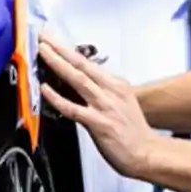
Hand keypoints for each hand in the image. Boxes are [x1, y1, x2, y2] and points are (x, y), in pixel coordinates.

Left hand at [38, 31, 156, 178]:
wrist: (146, 154)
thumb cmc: (133, 132)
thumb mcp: (121, 102)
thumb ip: (102, 91)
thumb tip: (80, 83)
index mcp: (116, 84)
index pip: (87, 63)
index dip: (68, 50)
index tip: (53, 40)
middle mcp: (111, 91)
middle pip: (81, 64)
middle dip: (60, 48)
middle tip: (44, 37)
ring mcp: (105, 106)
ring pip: (77, 79)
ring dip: (58, 63)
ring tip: (43, 52)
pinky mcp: (99, 123)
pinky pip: (73, 109)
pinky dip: (58, 98)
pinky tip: (46, 90)